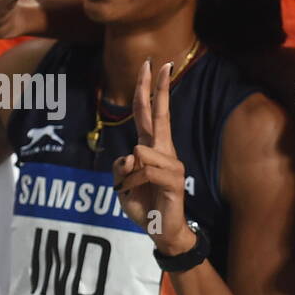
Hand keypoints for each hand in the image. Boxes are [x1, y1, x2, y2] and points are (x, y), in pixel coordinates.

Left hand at [113, 61, 192, 253]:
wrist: (160, 230)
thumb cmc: (143, 204)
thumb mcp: (121, 183)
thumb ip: (120, 166)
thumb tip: (129, 156)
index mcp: (150, 148)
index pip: (148, 113)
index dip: (148, 90)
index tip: (152, 66)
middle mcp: (164, 152)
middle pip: (160, 115)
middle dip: (159, 89)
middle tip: (161, 63)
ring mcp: (172, 165)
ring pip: (141, 151)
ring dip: (129, 174)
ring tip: (136, 190)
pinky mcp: (174, 181)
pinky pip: (146, 171)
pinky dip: (136, 183)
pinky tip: (144, 193)